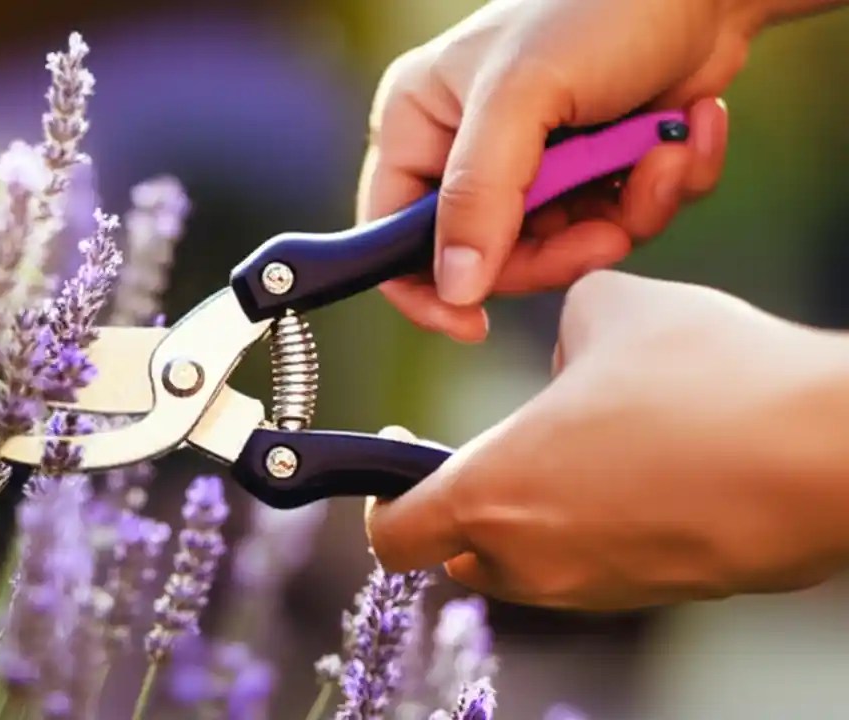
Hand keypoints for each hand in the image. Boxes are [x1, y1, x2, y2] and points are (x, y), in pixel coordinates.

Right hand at [361, 0, 755, 341]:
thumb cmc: (600, 8)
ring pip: (559, 250)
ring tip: (661, 155)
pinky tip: (682, 141)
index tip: (469, 322)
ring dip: (623, 215)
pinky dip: (658, 194)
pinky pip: (616, 226)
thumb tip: (454, 289)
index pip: (390, 230)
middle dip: (557, 248)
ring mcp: (534, 167)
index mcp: (419, 122)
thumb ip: (480, 195)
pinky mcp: (596, 174)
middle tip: (602, 228)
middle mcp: (467, 150)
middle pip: (486, 257)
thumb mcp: (522, 97)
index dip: (423, 286)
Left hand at [365, 271, 848, 610]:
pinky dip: (593, 530)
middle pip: (458, 553)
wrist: (824, 453)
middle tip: (504, 449)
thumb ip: (559, 328)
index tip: (403, 458)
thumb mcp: (609, 309)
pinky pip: (593, 567)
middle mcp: (530, 558)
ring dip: (533, 517)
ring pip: (527, 564)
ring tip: (585, 449)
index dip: (384, 497)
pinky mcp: (653, 593)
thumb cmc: (707, 381)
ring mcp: (593, 586)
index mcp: (490, 492)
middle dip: (464, 506)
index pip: (392, 535)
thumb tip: (566, 351)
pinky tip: (641, 471)